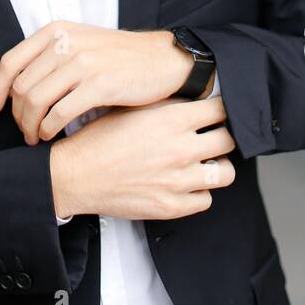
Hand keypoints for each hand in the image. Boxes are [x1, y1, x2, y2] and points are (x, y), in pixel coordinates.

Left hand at [0, 20, 195, 142]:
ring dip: (30, 126)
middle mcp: (66, 43)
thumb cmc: (118, 57)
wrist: (162, 59)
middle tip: (25, 131)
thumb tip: (16, 88)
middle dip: (17, 116)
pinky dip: (50, 129)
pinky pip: (60, 113)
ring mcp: (84, 62)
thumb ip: (50, 57)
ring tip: (36, 138)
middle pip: (21, 87)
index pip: (10, 62)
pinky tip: (53, 136)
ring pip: (36, 101)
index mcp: (56, 31)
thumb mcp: (79, 42)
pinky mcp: (101, 83)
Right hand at [49, 97, 236, 219]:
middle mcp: (181, 149)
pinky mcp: (172, 206)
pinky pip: (206, 199)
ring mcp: (178, 181)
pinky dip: (199, 191)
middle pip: (228, 140)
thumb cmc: (100, 139)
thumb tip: (193, 98)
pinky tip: (186, 183)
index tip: (216, 112)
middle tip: (211, 136)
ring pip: (225, 173)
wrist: (75, 176)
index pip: (220, 109)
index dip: (220, 109)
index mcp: (172, 120)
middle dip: (221, 135)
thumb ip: (167, 103)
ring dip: (217, 165)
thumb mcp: (133, 108)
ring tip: (203, 162)